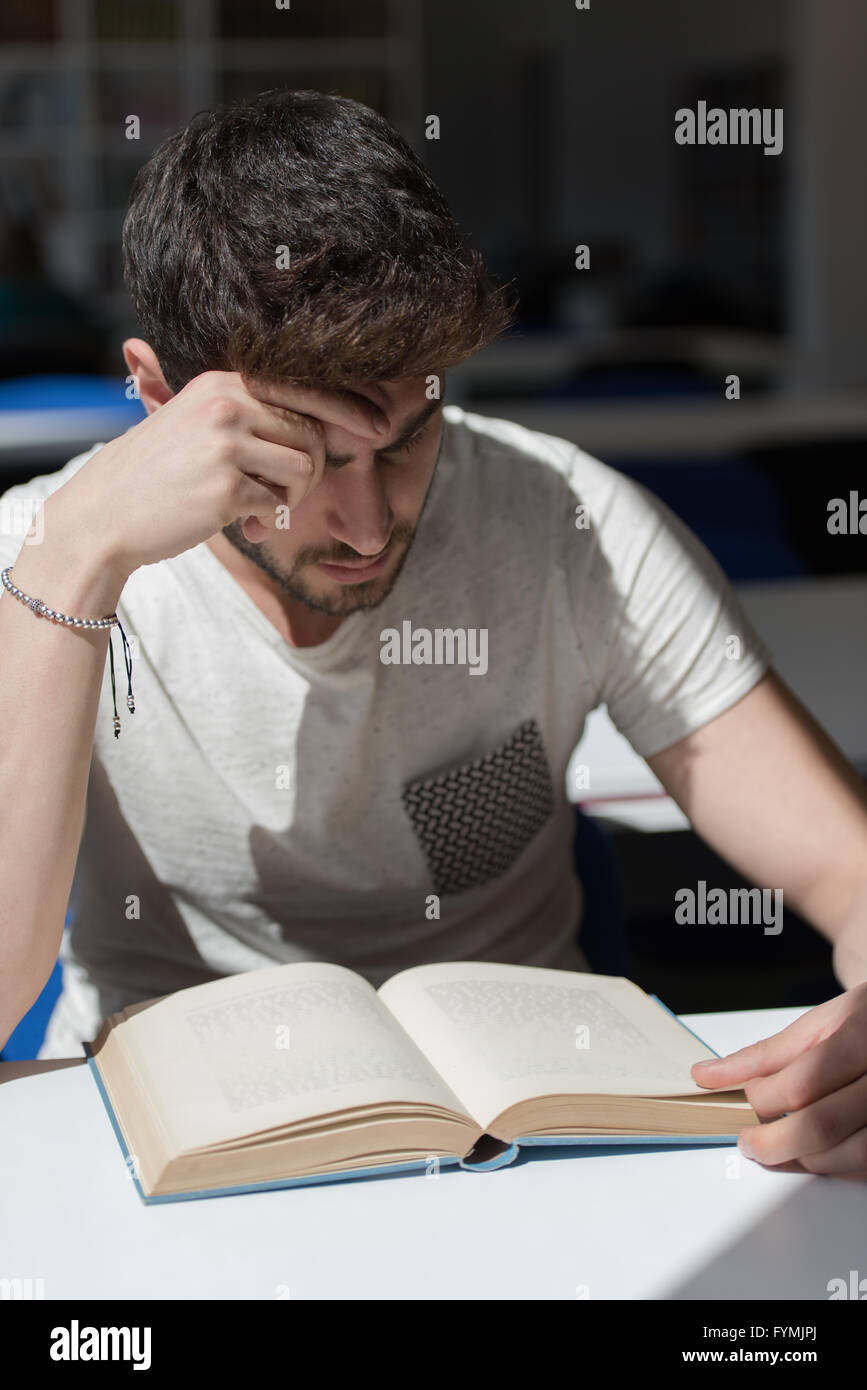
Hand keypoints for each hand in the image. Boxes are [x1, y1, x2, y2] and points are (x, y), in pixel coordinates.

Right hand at [42, 371, 388, 576]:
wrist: (104, 514)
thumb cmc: (157, 475)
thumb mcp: (196, 423)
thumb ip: (250, 415)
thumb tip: (324, 423)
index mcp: (223, 382)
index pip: (305, 386)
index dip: (350, 407)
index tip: (380, 424)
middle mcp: (227, 404)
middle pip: (311, 434)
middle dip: (310, 471)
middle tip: (283, 495)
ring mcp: (226, 445)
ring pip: (305, 470)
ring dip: (292, 499)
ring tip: (261, 508)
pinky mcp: (225, 487)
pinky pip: (277, 504)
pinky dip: (266, 520)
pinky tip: (241, 524)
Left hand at [691, 982, 866, 1177]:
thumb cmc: (860, 1024)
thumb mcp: (816, 1024)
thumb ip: (763, 1054)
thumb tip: (707, 1075)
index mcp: (861, 1038)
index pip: (802, 1082)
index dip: (764, 1097)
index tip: (747, 1097)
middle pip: (823, 1126)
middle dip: (774, 1142)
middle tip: (748, 1142)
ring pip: (849, 1153)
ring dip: (803, 1158)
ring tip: (778, 1147)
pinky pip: (865, 1164)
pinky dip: (832, 1164)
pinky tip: (810, 1152)